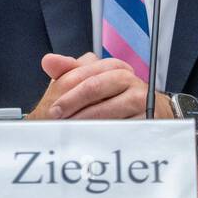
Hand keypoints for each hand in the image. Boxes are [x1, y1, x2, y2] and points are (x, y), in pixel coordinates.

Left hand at [28, 52, 173, 119]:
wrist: (150, 112)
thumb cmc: (113, 97)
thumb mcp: (90, 81)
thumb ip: (68, 70)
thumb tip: (48, 60)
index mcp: (113, 66)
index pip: (86, 74)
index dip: (67, 90)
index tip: (54, 107)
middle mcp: (129, 79)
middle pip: (94, 87)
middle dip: (73, 103)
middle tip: (58, 118)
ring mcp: (141, 98)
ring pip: (108, 109)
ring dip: (86, 120)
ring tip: (70, 129)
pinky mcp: (149, 118)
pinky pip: (124, 127)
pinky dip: (106, 133)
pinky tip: (92, 138)